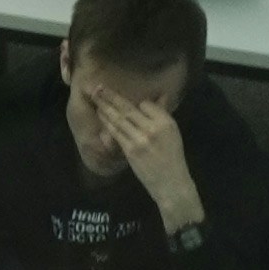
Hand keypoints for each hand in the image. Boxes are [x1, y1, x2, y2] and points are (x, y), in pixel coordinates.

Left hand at [81, 70, 200, 228]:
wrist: (170, 182)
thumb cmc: (172, 158)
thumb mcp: (173, 134)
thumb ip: (161, 116)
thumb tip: (154, 100)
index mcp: (166, 122)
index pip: (146, 105)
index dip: (135, 102)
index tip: (123, 98)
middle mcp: (153, 128)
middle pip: (129, 109)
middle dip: (111, 97)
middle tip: (98, 87)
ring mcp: (140, 139)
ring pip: (119, 120)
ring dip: (105, 108)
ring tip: (95, 97)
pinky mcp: (130, 151)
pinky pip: (116, 133)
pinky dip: (107, 123)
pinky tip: (101, 115)